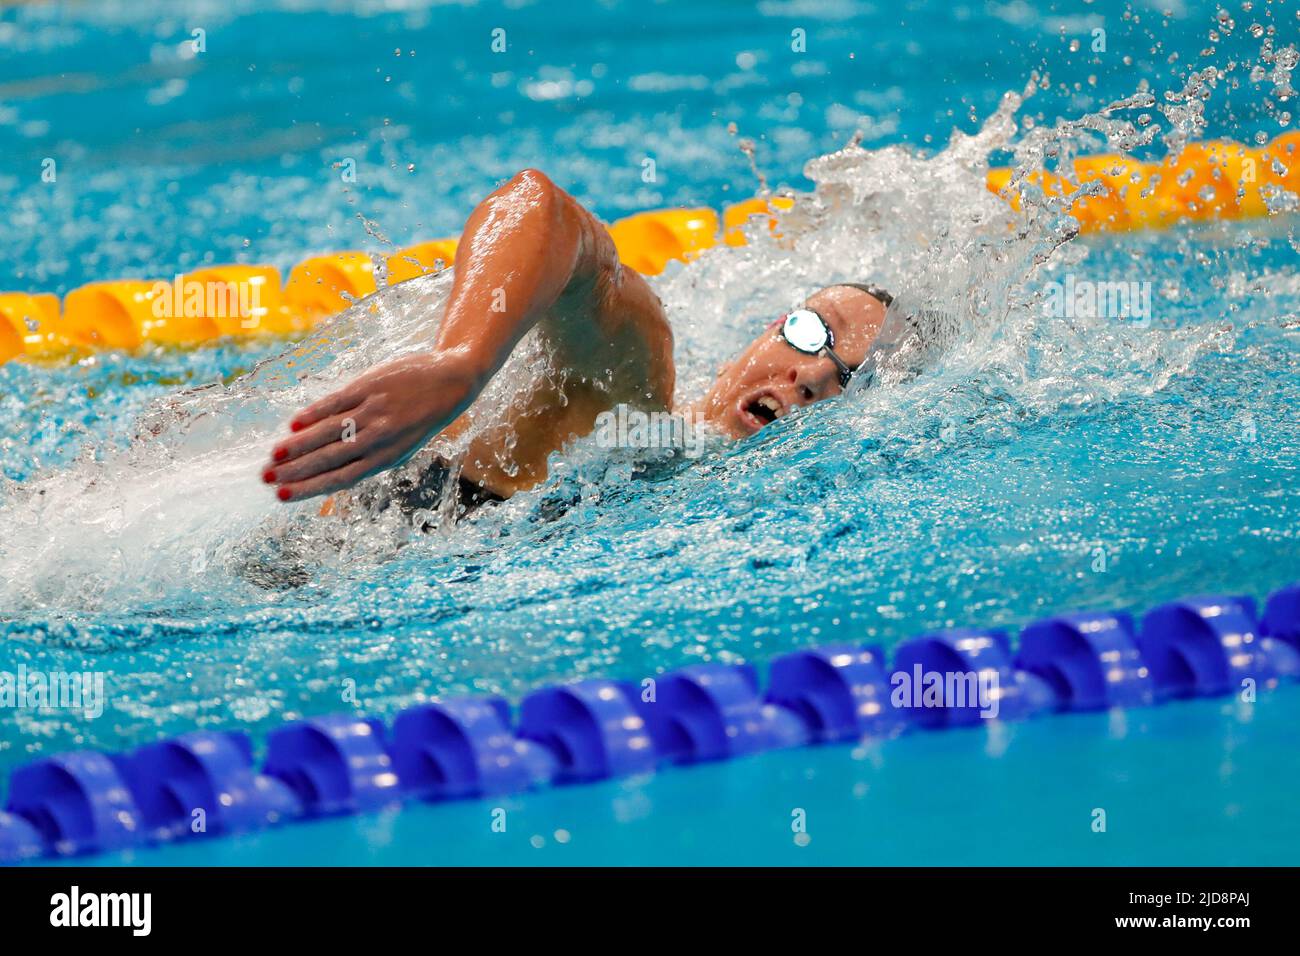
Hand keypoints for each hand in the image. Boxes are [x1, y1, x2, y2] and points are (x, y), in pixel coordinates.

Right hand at [262, 350, 479, 501]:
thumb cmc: (419, 417)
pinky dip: (314, 413)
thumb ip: (367, 454)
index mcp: (387, 457)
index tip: (282, 497)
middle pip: (330, 458)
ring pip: (329, 432)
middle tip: (266, 478)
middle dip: (295, 470)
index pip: (342, 478)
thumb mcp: (400, 443)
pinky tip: (293, 424)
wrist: (452, 380)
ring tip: (273, 455)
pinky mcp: (370, 386)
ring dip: (298, 445)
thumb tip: (325, 466)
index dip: (310, 489)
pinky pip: (336, 402)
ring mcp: (374, 411)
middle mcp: (380, 437)